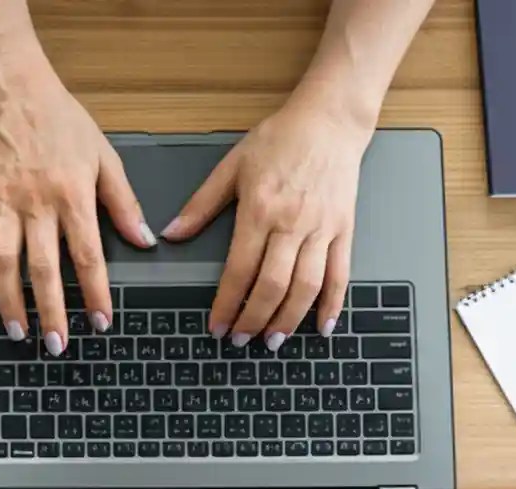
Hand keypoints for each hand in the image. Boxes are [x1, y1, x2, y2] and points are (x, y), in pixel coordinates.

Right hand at [0, 64, 156, 354]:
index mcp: (73, 195)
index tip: (102, 323)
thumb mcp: (105, 157)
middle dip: (52, 312)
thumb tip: (144, 240)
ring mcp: (6, 203)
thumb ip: (124, 203)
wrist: (16, 91)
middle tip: (57, 344)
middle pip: (45, 268)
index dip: (96, 293)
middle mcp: (38, 203)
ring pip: (6, 261)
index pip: (87, 255)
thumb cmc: (63, 121)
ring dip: (13, 301)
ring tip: (19, 331)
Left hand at [162, 100, 371, 350]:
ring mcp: (321, 229)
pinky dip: (332, 305)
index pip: (239, 270)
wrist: (330, 120)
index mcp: (260, 210)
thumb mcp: (232, 166)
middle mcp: (292, 224)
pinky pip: (340, 274)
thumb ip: (201, 205)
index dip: (226, 304)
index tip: (216, 326)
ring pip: (306, 286)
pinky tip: (322, 326)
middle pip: (273, 286)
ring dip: (289, 319)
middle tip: (240, 340)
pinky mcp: (344, 230)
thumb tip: (171, 234)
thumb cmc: (280, 139)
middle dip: (254, 319)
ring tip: (274, 340)